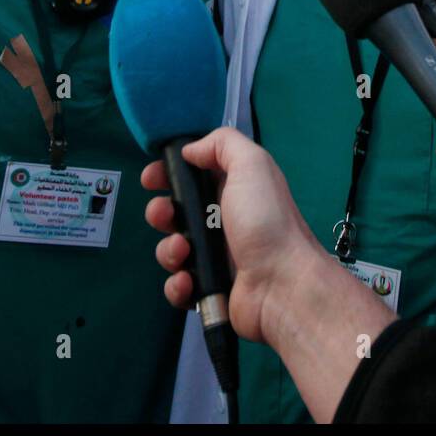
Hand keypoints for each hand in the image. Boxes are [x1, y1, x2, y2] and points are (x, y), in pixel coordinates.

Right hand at [141, 128, 326, 344]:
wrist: (283, 284)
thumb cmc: (266, 220)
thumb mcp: (252, 165)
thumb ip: (223, 144)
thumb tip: (191, 150)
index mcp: (233, 191)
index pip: (192, 178)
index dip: (169, 175)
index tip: (152, 178)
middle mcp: (223, 223)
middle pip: (175, 214)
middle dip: (160, 212)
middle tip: (164, 215)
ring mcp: (215, 258)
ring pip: (172, 251)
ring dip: (168, 250)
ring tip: (183, 251)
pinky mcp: (209, 291)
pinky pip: (178, 287)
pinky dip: (177, 284)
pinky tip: (188, 280)